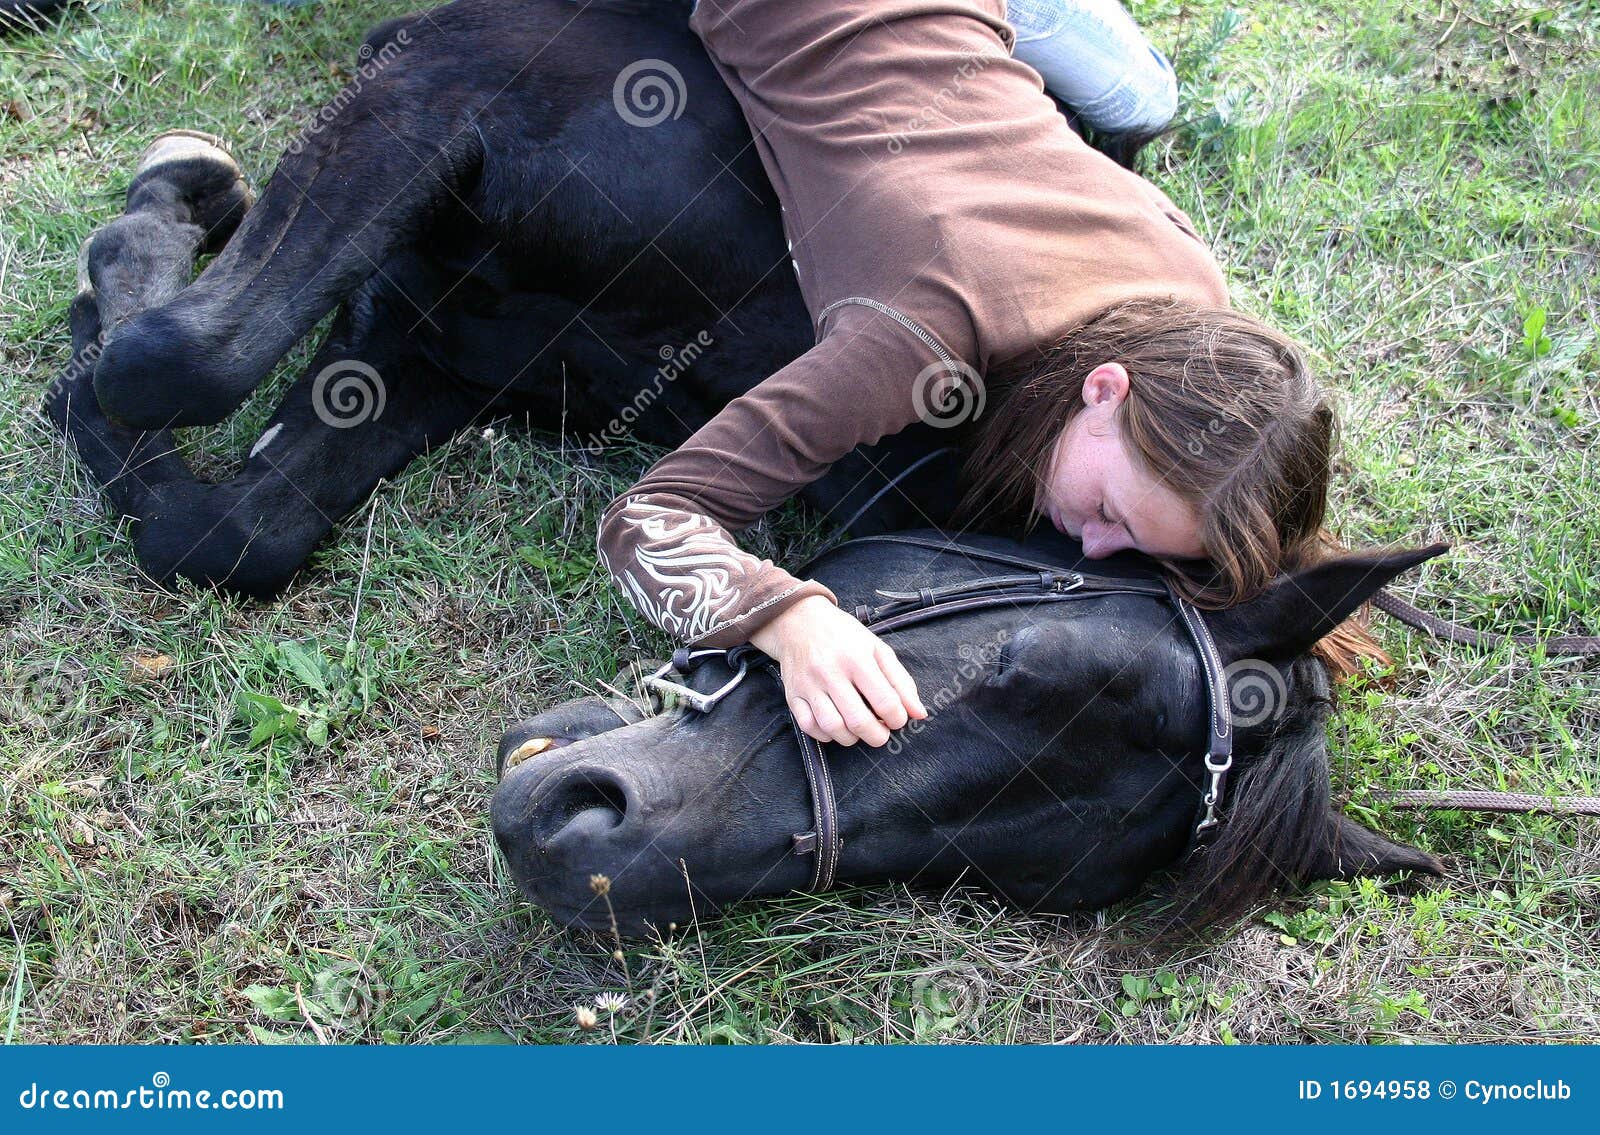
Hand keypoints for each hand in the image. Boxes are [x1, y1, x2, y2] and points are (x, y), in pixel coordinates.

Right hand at [749, 594, 927, 746]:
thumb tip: (919, 714)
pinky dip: (825, 735)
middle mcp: (830, 672)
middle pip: (858, 720)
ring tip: (859, 730)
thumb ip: (901, 682)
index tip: (897, 719)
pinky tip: (836, 727)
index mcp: (857, 658)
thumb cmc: (843, 636)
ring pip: (832, 727)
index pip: (885, 701)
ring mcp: (809, 685)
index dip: (897, 719)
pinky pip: (808, 727)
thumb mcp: (878, 649)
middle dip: (877, 736)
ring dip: (852, 738)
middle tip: (881, 733)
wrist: (799, 621)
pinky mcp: (792, 694)